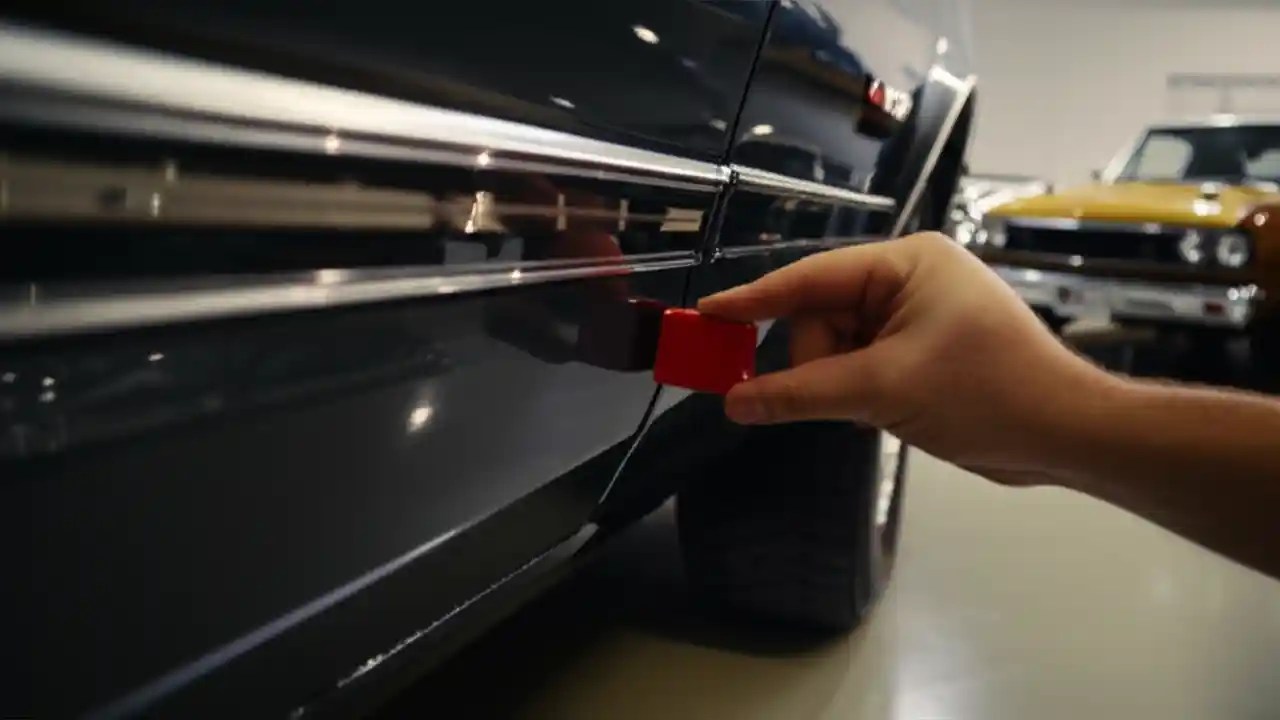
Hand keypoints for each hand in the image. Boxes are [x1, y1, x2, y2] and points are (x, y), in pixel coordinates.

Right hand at [698, 232, 1118, 485]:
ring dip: (841, 383)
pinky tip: (880, 410)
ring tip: (878, 408)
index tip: (706, 315)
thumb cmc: (984, 392)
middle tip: (841, 398)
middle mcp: (909, 280)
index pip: (811, 278)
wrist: (1064, 433)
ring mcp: (917, 317)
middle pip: (822, 318)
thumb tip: (734, 402)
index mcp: (906, 262)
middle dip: (818, 361)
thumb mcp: (884, 390)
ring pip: (839, 348)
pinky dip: (858, 391)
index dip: (754, 299)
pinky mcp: (923, 352)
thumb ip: (801, 393)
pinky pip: (862, 366)